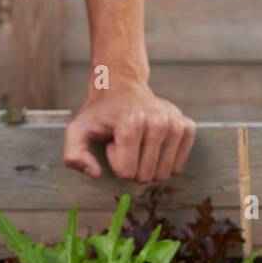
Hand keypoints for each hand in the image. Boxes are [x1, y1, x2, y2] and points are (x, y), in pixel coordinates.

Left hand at [63, 73, 195, 181]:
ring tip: (139, 141)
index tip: (113, 143)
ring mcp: (175, 123)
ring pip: (164, 173)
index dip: (116, 162)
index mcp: (131, 123)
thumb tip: (96, 174)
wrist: (122, 87)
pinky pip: (178, 166)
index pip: (126, 173)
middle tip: (126, 142)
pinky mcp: (187, 126)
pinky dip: (165, 160)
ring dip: (148, 163)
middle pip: (146, 176)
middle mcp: (158, 121)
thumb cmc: (100, 113)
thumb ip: (74, 155)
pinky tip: (155, 143)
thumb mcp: (77, 131)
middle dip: (133, 164)